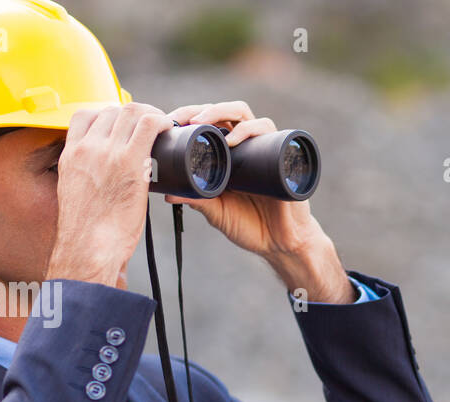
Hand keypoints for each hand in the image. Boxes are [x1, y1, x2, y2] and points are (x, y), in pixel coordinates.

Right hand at [44, 103, 173, 288]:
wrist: (88, 247)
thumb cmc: (87, 233)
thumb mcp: (76, 195)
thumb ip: (87, 178)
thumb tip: (104, 180)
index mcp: (71, 155)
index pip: (84, 115)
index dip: (108, 115)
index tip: (123, 126)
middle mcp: (87, 148)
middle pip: (112, 111)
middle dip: (134, 114)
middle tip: (150, 126)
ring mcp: (108, 152)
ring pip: (131, 112)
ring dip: (150, 115)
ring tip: (162, 126)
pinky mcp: (130, 162)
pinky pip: (149, 126)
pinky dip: (161, 121)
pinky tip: (168, 129)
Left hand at [163, 100, 353, 302]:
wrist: (282, 243)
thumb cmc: (251, 227)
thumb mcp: (217, 212)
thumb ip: (197, 200)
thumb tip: (167, 195)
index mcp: (228, 155)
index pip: (208, 123)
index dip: (188, 116)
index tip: (169, 123)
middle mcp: (245, 146)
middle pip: (223, 111)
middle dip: (200, 109)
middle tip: (182, 120)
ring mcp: (263, 148)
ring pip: (244, 113)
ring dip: (221, 110)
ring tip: (202, 123)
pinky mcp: (281, 155)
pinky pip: (267, 130)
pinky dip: (249, 130)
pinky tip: (233, 139)